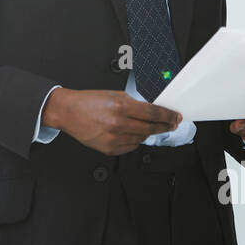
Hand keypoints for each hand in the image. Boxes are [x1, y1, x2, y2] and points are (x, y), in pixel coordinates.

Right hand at [42, 88, 182, 156]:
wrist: (68, 112)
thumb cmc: (89, 101)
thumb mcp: (114, 95)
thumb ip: (134, 104)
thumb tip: (151, 111)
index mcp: (121, 107)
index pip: (153, 113)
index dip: (168, 116)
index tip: (176, 117)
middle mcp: (118, 124)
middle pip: (151, 128)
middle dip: (165, 126)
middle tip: (172, 124)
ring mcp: (114, 138)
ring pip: (142, 139)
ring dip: (148, 133)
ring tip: (146, 126)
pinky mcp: (109, 149)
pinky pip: (131, 147)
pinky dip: (135, 140)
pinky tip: (131, 133)